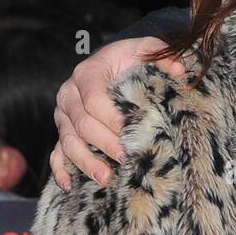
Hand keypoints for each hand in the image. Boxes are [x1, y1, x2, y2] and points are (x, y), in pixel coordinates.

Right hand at [49, 36, 184, 190]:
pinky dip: (60, 169)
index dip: (111, 118)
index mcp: (87, 73)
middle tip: (126, 158)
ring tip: (106, 178)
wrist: (111, 61)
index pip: (94, 100)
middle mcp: (69, 95)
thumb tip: (179, 70)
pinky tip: (69, 185)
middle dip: (104, 144)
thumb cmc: (129, 58)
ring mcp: (62, 115)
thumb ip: (161, 55)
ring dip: (85, 162)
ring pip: (67, 141)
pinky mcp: (62, 129)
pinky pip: (56, 151)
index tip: (131, 133)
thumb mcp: (145, 48)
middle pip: (82, 124)